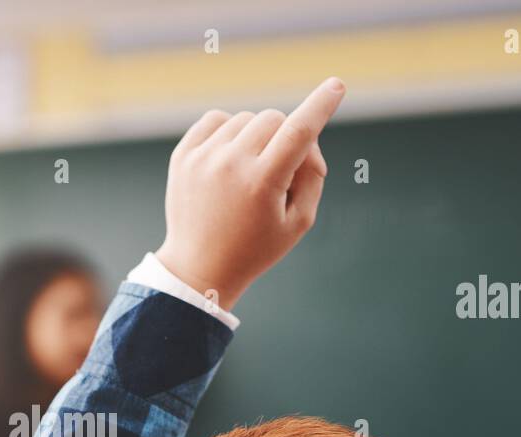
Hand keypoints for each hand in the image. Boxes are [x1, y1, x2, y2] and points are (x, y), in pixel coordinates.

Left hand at [155, 77, 345, 311]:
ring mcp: (202, 158)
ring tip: (250, 173)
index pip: (299, 131)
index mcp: (262, 183)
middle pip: (274, 118)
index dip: (321, 106)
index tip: (336, 86)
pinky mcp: (183, 155)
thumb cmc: (256, 247)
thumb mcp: (299, 221)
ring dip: (256, 137)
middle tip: (280, 170)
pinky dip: (229, 132)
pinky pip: (216, 120)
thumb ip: (313, 175)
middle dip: (285, 136)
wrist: (199, 266)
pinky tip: (229, 159)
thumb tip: (307, 136)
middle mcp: (230, 165)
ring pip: (245, 118)